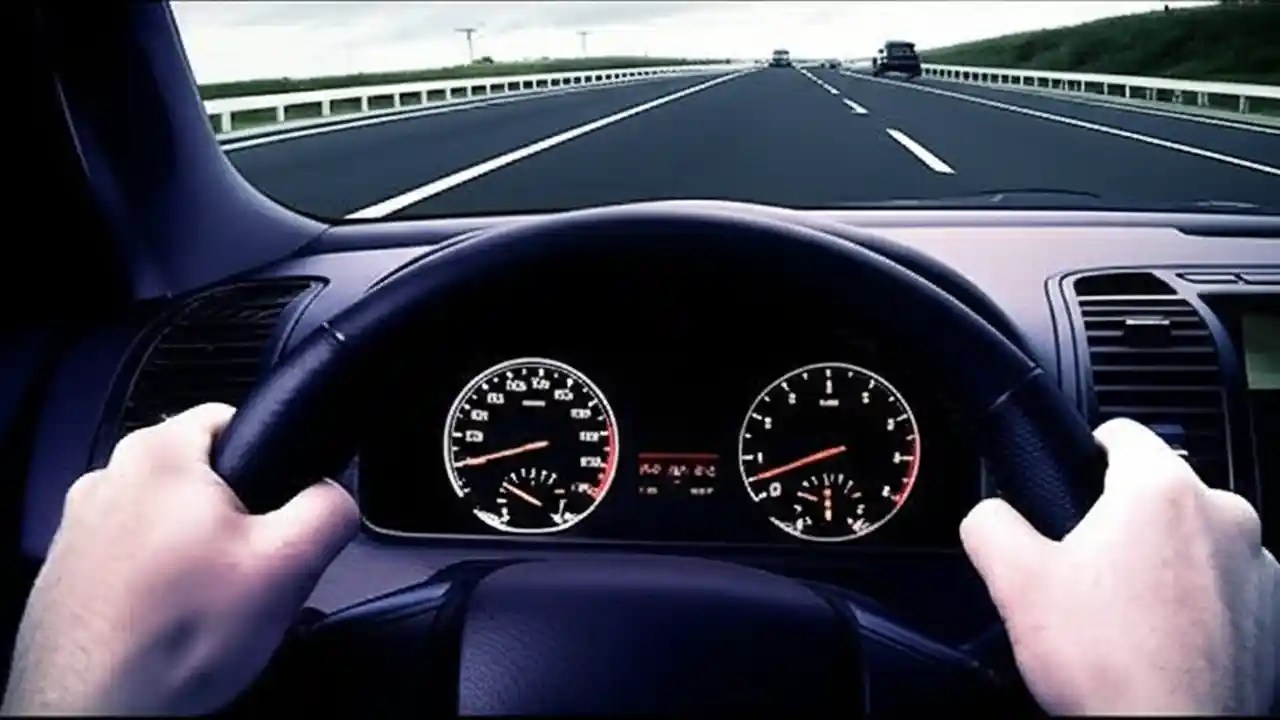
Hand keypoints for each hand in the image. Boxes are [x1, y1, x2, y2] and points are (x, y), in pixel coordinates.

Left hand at [1, 403, 359, 714]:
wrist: (93, 716)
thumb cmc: (170, 643)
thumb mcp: (288, 566)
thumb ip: (329, 510)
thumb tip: (336, 497)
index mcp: (157, 453)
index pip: (236, 420)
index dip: (274, 467)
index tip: (277, 516)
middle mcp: (106, 480)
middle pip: (205, 480)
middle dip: (235, 523)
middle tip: (248, 575)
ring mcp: (79, 529)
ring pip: (170, 525)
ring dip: (195, 559)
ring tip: (208, 610)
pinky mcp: (68, 574)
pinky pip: (136, 563)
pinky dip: (159, 588)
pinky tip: (173, 626)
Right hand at [961, 418, 1277, 714]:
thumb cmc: (1109, 666)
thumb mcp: (1014, 581)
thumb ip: (989, 523)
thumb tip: (989, 514)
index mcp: (1161, 489)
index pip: (1120, 431)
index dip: (1083, 455)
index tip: (1069, 487)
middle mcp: (1224, 515)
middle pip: (1155, 492)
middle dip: (1118, 522)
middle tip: (1082, 573)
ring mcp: (1258, 566)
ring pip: (1192, 539)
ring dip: (1159, 562)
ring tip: (1122, 615)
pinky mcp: (1274, 613)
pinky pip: (1223, 585)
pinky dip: (1194, 601)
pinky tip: (1159, 639)